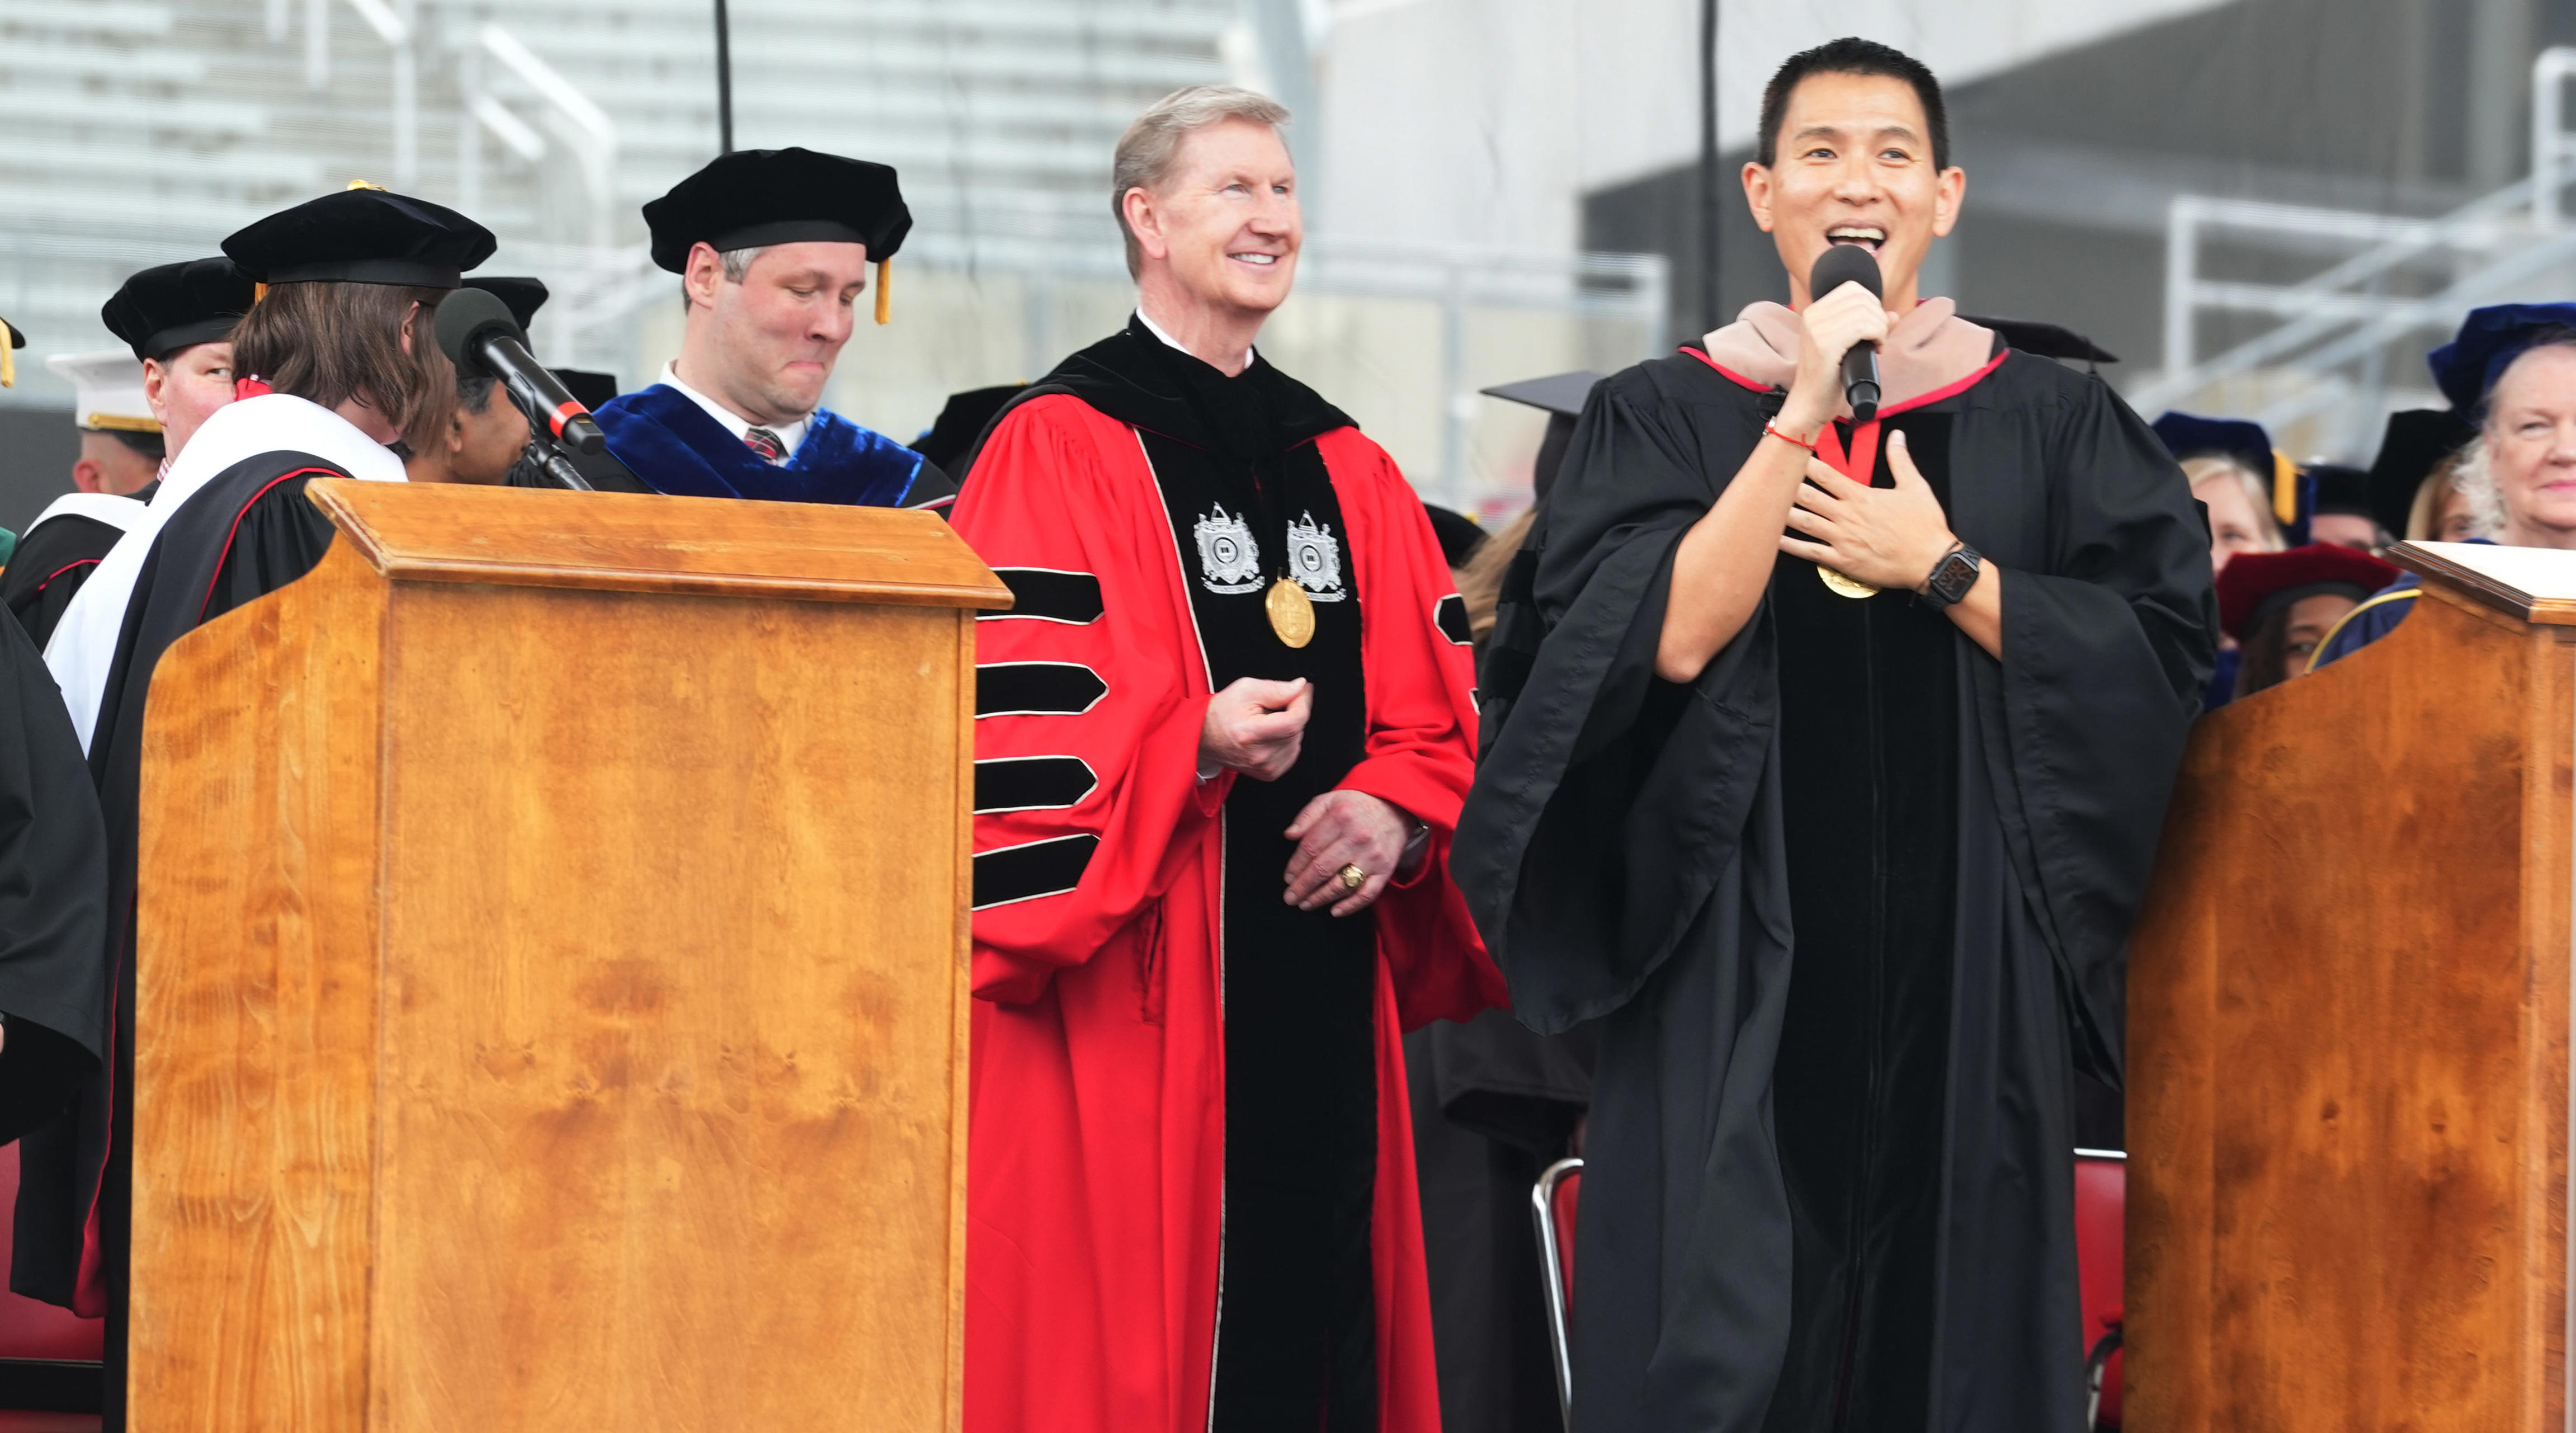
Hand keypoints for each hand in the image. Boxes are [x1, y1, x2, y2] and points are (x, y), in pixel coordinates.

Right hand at [1200, 677, 1309, 781]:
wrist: (1205, 736)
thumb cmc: (1222, 712)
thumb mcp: (1246, 689)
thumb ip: (1276, 688)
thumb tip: (1300, 687)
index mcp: (1251, 734)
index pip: (1294, 721)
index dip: (1302, 702)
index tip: (1301, 690)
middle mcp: (1259, 755)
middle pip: (1297, 730)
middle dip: (1293, 712)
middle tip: (1274, 705)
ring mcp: (1265, 767)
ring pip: (1297, 740)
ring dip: (1289, 727)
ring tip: (1266, 722)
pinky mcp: (1269, 773)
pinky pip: (1292, 752)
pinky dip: (1287, 740)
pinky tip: (1269, 735)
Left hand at [1282, 790, 1414, 915]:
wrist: (1395, 809)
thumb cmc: (1356, 807)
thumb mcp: (1329, 800)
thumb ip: (1306, 816)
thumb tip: (1289, 835)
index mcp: (1340, 818)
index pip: (1310, 848)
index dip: (1295, 866)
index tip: (1287, 877)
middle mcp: (1357, 837)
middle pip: (1322, 869)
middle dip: (1302, 887)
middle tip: (1290, 897)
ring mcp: (1373, 856)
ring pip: (1342, 885)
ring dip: (1320, 898)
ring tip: (1305, 904)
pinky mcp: (1385, 870)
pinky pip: (1367, 894)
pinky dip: (1350, 906)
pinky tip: (1335, 911)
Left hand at [1778, 429, 1957, 591]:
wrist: (1931, 561)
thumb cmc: (1924, 526)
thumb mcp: (1915, 486)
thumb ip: (1900, 459)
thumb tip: (1896, 436)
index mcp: (1861, 496)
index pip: (1826, 475)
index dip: (1805, 463)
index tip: (1791, 453)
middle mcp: (1847, 516)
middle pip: (1808, 496)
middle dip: (1786, 486)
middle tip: (1767, 477)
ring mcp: (1842, 539)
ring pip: (1804, 523)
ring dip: (1783, 513)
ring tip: (1763, 505)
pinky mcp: (1842, 560)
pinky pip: (1810, 552)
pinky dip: (1790, 546)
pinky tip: (1773, 539)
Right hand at [1779, 281, 1896, 433]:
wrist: (1809, 404)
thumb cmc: (1827, 379)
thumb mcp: (1846, 346)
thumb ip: (1867, 327)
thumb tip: (1893, 315)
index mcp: (1814, 312)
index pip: (1852, 289)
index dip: (1872, 303)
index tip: (1874, 326)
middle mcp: (1812, 316)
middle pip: (1862, 299)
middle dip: (1879, 316)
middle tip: (1879, 338)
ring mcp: (1817, 330)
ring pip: (1865, 312)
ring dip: (1880, 328)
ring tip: (1877, 345)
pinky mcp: (1825, 346)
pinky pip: (1863, 328)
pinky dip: (1878, 336)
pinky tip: (1876, 349)